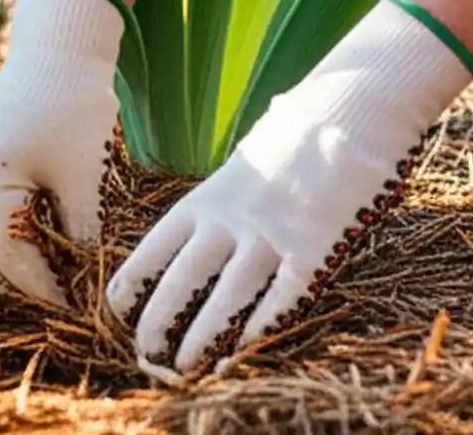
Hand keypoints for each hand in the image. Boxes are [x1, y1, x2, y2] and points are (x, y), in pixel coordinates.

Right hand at [0, 0, 122, 305]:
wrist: (55, 52)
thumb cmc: (73, 106)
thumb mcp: (84, 174)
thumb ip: (80, 231)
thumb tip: (86, 277)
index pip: (4, 255)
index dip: (38, 285)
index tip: (69, 302)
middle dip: (8, 285)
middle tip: (49, 297)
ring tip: (30, 281)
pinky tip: (11, 253)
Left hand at [105, 0, 472, 380]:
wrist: (354, 104)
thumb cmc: (301, 127)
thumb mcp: (247, 156)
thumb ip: (227, 193)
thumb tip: (216, 212)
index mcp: (208, 196)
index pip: (152, 250)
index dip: (130, 288)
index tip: (118, 314)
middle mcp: (231, 219)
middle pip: (179, 284)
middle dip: (156, 325)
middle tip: (146, 355)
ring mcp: (272, 236)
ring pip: (223, 301)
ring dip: (201, 341)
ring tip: (186, 368)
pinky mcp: (315, 249)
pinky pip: (281, 300)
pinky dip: (259, 330)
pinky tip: (242, 352)